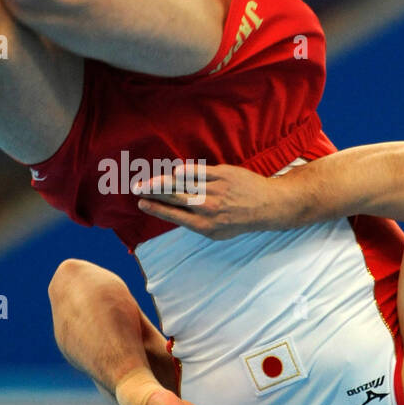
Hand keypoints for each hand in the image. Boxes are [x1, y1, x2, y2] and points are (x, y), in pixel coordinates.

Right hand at [131, 163, 284, 238]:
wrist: (267, 205)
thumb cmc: (239, 221)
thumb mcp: (217, 232)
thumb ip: (195, 222)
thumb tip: (172, 212)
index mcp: (204, 225)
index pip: (173, 215)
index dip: (155, 209)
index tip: (142, 203)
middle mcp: (208, 208)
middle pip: (173, 198)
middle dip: (152, 193)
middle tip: (136, 188)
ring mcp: (215, 190)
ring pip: (183, 184)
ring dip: (162, 182)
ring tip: (148, 181)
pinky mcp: (223, 174)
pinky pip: (199, 171)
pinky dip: (186, 172)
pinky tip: (175, 172)